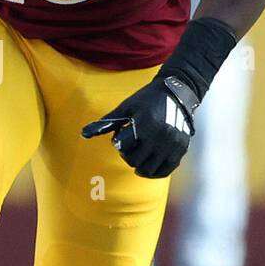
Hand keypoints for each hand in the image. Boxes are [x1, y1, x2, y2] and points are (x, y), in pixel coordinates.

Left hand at [81, 75, 197, 178]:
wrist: (176, 93)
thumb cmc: (146, 100)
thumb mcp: (126, 107)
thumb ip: (106, 122)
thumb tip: (83, 134)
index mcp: (143, 124)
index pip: (123, 147)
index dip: (118, 143)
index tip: (122, 136)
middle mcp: (159, 136)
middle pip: (135, 161)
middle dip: (128, 156)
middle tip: (130, 146)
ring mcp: (172, 144)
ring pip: (149, 170)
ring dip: (140, 166)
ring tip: (140, 154)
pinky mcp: (181, 149)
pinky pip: (165, 171)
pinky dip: (155, 172)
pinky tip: (149, 164)